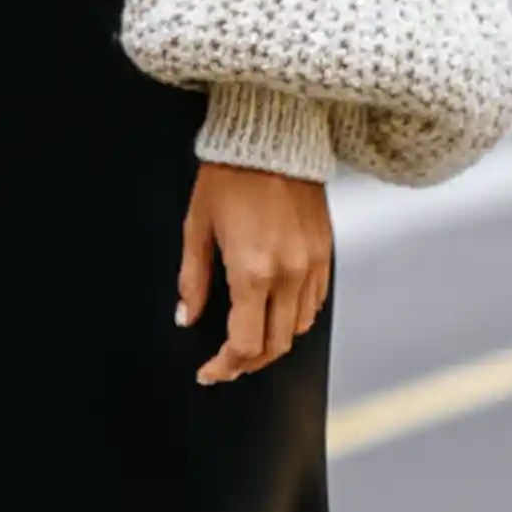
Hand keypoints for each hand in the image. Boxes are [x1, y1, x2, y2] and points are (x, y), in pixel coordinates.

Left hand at [177, 163, 331, 385]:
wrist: (272, 139)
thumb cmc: (227, 178)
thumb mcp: (197, 227)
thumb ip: (192, 280)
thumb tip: (186, 318)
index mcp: (252, 272)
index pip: (245, 344)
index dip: (225, 366)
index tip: (209, 372)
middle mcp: (288, 275)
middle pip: (275, 345)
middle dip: (248, 362)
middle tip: (225, 364)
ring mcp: (312, 265)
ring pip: (299, 328)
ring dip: (273, 342)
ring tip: (248, 341)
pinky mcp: (326, 253)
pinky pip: (315, 303)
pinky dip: (295, 318)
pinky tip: (274, 313)